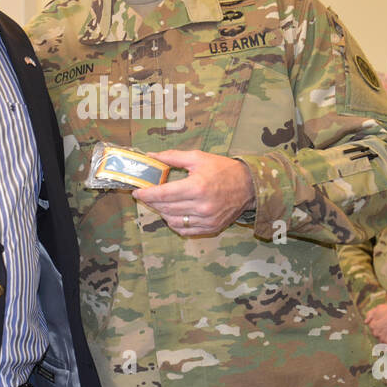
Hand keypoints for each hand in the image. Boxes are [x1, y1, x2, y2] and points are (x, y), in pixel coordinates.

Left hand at [132, 149, 254, 235]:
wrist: (249, 186)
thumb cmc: (223, 169)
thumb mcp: (198, 158)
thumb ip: (172, 157)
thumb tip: (151, 156)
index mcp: (197, 187)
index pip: (163, 194)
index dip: (147, 194)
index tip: (137, 192)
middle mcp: (201, 206)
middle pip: (166, 208)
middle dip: (152, 202)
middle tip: (146, 196)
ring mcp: (207, 219)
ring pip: (173, 220)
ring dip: (162, 213)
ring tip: (159, 204)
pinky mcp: (211, 228)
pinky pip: (185, 230)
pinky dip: (175, 223)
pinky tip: (172, 214)